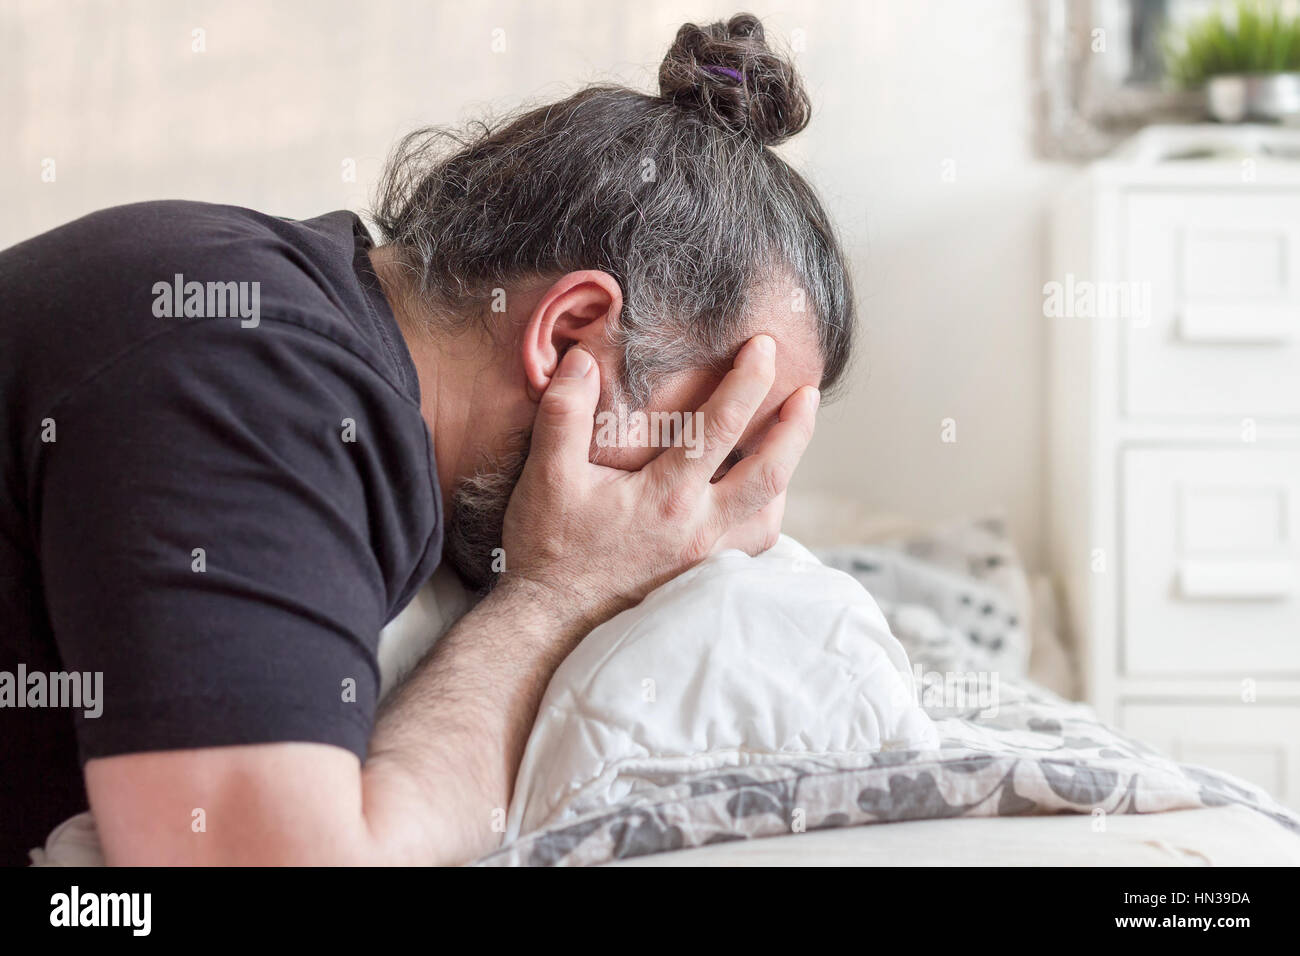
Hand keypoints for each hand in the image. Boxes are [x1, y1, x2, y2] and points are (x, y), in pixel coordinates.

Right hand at [500, 334, 819, 630]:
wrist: (548, 624)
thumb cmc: (548, 549)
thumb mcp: (548, 475)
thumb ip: (566, 412)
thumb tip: (583, 359)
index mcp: (667, 496)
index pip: (722, 426)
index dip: (748, 381)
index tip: (764, 348)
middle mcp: (698, 529)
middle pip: (770, 474)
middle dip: (796, 429)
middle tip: (809, 394)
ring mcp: (704, 561)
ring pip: (768, 517)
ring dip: (784, 478)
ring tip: (785, 447)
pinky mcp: (699, 583)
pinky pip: (750, 549)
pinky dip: (762, 520)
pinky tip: (752, 505)